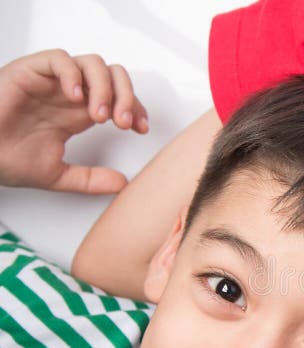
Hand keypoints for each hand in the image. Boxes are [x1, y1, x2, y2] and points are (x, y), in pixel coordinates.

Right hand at [0, 49, 147, 193]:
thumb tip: (122, 184)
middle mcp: (69, 94)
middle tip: (125, 122)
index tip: (142, 129)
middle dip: (127, 96)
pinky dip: (73, 74)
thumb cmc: (6, 159)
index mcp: (79, 113)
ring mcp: (51, 82)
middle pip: (113, 76)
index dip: (136, 108)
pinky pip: (58, 59)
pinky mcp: (29, 72)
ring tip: (100, 116)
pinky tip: (76, 97)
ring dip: (104, 87)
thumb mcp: (58, 176)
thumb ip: (90, 179)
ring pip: (92, 64)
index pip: (119, 98)